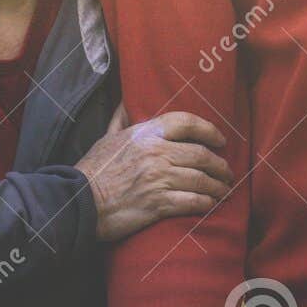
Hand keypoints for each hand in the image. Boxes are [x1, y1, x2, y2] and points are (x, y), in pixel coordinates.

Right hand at [75, 104, 233, 242]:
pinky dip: (206, 203)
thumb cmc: (94, 170)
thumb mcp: (107, 138)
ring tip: (223, 191)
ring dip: (217, 186)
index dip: (209, 130)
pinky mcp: (158, 204)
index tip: (220, 140)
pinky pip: (193, 201)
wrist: (80, 201)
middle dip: (220, 165)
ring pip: (201, 179)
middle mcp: (156, 153)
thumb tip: (124, 101)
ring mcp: (158, 178)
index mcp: (145, 134)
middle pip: (201, 154)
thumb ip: (121, 120)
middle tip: (227, 173)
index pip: (186, 122)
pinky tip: (210, 204)